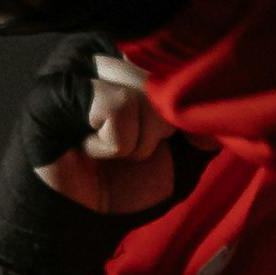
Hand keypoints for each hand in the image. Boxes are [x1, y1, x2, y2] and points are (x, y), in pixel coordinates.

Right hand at [0, 36, 192, 274]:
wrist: (77, 226)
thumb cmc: (123, 183)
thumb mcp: (182, 150)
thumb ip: (207, 120)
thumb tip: (223, 96)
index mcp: (128, 54)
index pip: (181, 60)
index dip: (182, 107)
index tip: (166, 138)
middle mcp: (100, 48)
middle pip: (165, 77)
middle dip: (159, 130)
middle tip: (127, 151)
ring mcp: (72, 66)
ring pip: (145, 92)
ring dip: (137, 141)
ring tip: (108, 153)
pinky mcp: (52, 91)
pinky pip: (118, 108)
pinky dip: (116, 145)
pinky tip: (91, 153)